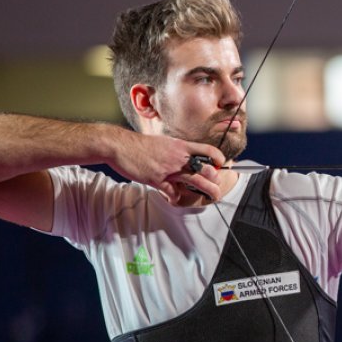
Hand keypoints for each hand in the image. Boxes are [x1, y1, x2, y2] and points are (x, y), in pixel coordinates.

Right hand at [109, 131, 225, 203]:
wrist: (120, 145)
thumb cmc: (141, 145)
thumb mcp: (164, 143)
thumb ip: (178, 151)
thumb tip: (188, 157)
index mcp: (181, 146)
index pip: (207, 150)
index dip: (218, 158)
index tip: (221, 165)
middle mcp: (178, 157)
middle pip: (205, 169)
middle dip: (216, 180)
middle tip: (218, 187)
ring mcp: (168, 169)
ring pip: (195, 181)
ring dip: (207, 191)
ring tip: (214, 197)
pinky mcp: (157, 179)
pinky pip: (172, 192)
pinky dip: (176, 197)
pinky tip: (176, 198)